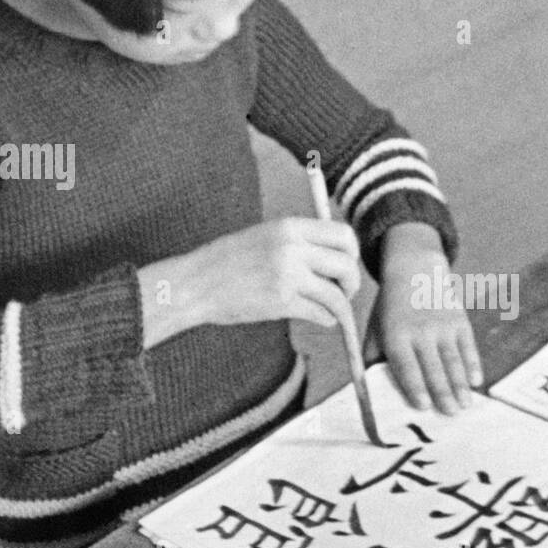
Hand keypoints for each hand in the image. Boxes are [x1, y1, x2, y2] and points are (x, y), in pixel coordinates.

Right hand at [139, 218, 359, 347]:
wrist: (196, 283)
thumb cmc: (228, 261)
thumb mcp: (265, 236)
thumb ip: (298, 241)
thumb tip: (335, 253)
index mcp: (289, 227)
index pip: (342, 235)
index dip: (351, 253)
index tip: (346, 264)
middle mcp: (292, 248)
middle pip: (346, 265)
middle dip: (352, 282)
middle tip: (345, 291)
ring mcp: (288, 276)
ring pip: (337, 295)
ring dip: (341, 306)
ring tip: (334, 310)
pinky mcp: (282, 302)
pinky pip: (321, 313)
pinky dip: (328, 319)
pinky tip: (321, 318)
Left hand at [365, 223, 482, 414]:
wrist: (414, 271)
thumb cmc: (390, 311)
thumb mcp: (375, 330)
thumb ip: (374, 360)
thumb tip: (376, 394)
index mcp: (396, 335)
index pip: (406, 365)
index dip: (415, 386)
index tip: (423, 406)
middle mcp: (420, 330)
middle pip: (433, 366)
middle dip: (443, 392)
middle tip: (450, 414)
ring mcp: (443, 325)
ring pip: (453, 359)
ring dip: (460, 384)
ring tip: (465, 405)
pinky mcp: (459, 321)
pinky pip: (468, 346)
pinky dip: (473, 364)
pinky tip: (476, 381)